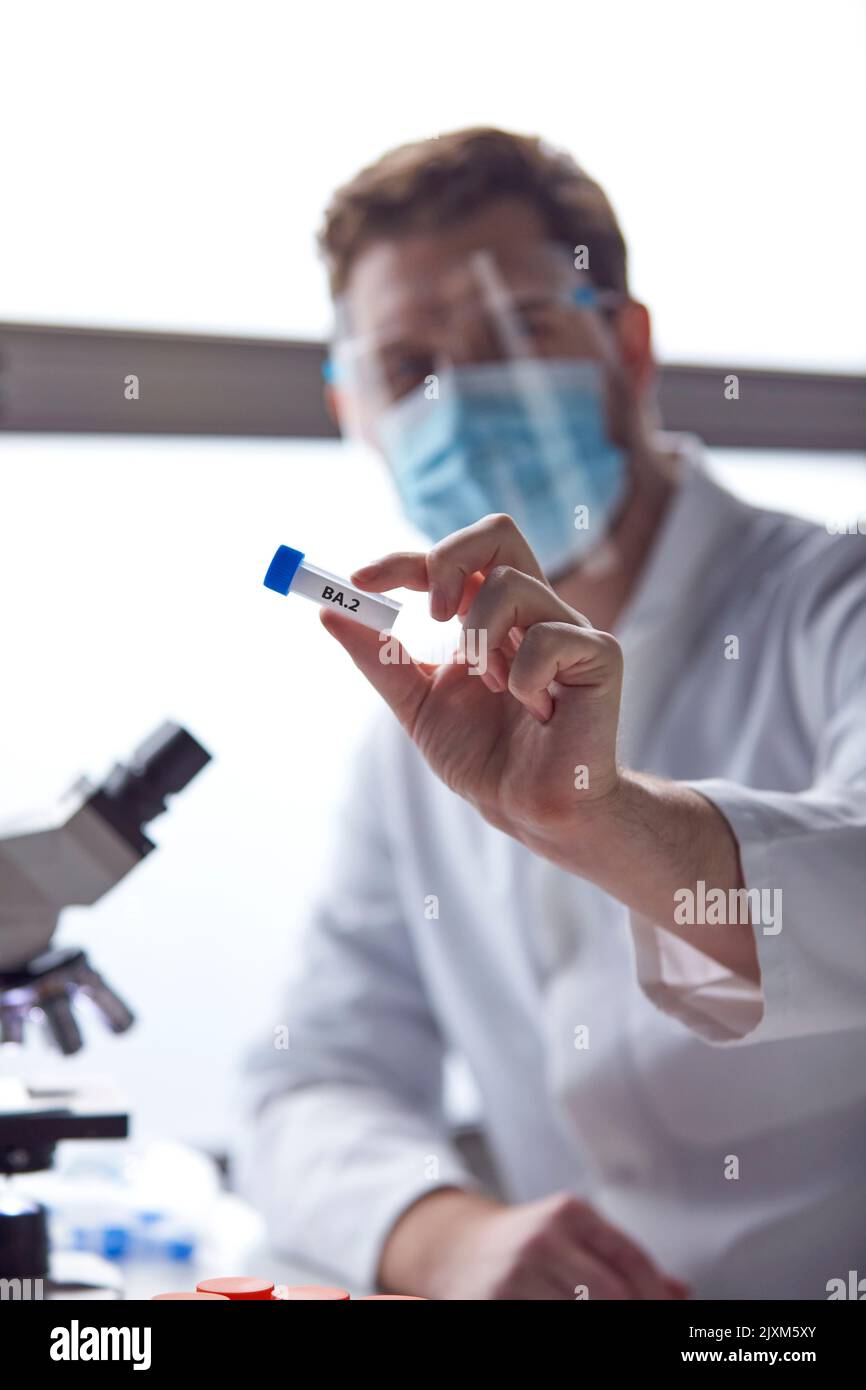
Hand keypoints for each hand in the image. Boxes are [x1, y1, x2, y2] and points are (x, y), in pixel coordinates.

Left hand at [322, 513, 622, 851]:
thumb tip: (329, 612)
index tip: (358, 581)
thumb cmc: (484, 757)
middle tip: (432, 614)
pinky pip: (547, 638)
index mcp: (493, 614)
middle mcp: (533, 610)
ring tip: (491, 685)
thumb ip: (379, 658)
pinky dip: (522, 678)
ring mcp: (569, 628)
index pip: (453, 558)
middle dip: (450, 561)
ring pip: (513, 585)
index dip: (404, 559)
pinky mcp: (600, 655)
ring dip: (482, 638)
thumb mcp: (417, 703)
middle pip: (498, 532)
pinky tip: (534, 709)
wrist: (529, 809)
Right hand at [379, 1189, 688, 1300]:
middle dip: (635, 1316)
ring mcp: (516, 1274)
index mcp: (570, 1214)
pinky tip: (577, 1334)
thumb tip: (680, 1292)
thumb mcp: (574, 1236)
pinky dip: (566, 1331)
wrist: (455, 1249)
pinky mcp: (494, 1305)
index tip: (666, 1313)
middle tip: (643, 1329)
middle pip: (613, 1295)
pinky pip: (549, 1326)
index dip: (657, 1297)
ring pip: (582, 1317)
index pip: (633, 1261)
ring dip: (605, 1328)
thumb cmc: (526, 1245)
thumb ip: (624, 1261)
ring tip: (611, 1325)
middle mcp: (543, 1239)